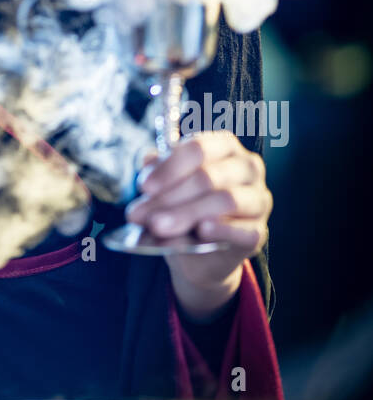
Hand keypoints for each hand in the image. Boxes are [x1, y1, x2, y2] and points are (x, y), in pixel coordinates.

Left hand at [124, 132, 272, 316]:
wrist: (200, 254)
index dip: (169, 167)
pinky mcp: (258, 232)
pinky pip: (243, 229)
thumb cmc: (184, 205)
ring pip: (225, 200)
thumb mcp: (168, 185)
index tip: (144, 186)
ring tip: (158, 226)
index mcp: (224, 146)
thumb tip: (149, 163)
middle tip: (140, 214)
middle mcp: (247, 167)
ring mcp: (257, 199)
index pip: (198, 148)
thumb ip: (159, 171)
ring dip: (187, 213)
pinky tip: (202, 231)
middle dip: (170, 197)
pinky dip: (221, 229)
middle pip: (208, 177)